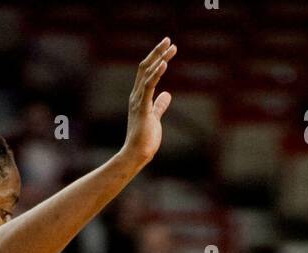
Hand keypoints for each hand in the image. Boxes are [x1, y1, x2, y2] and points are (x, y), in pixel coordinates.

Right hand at [120, 37, 175, 167]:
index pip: (146, 72)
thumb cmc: (144, 140)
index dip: (156, 58)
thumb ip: (159, 105)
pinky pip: (148, 87)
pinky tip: (164, 63)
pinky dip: (156, 74)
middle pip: (145, 67)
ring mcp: (138, 101)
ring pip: (147, 74)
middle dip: (157, 52)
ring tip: (171, 47)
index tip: (167, 48)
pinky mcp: (143, 109)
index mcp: (138, 97)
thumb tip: (167, 94)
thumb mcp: (155, 118)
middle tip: (169, 40)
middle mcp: (136, 96)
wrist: (136, 155)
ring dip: (159, 59)